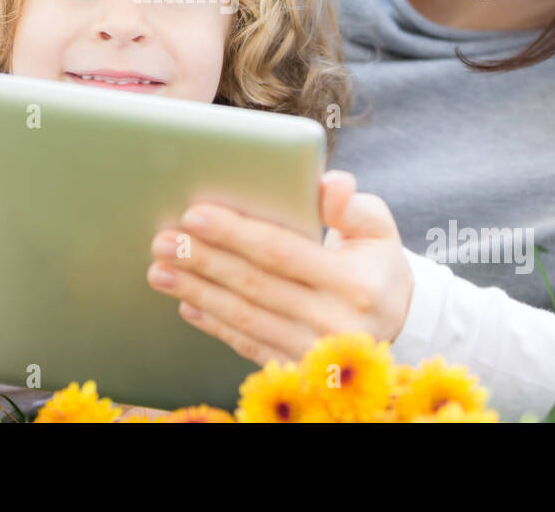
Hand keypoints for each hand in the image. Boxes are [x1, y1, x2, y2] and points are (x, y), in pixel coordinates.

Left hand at [145, 170, 413, 365]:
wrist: (394, 321)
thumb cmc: (374, 262)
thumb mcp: (376, 227)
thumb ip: (349, 205)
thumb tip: (328, 183)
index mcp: (356, 284)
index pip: (282, 252)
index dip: (235, 233)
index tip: (194, 214)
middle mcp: (337, 325)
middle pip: (254, 286)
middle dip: (203, 260)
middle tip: (163, 240)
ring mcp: (314, 354)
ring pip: (243, 318)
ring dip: (196, 292)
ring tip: (160, 269)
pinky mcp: (297, 371)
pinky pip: (247, 345)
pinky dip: (213, 324)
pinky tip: (186, 302)